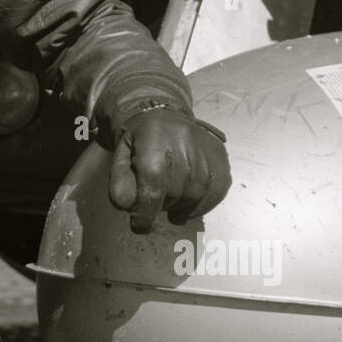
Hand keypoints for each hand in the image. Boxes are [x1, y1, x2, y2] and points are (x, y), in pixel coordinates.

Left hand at [108, 107, 230, 233]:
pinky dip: (199, 205)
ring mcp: (206, 152)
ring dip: (180, 205)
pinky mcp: (221, 159)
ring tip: (170, 193)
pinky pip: (214, 195)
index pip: (153, 188)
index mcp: (154, 144)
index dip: (145, 214)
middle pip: (174, 195)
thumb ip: (119, 183)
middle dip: (160, 205)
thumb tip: (127, 206)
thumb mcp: (120, 158)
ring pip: (195, 198)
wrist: (163, 116)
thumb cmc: (139, 141)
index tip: (141, 226)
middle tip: (154, 195)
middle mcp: (184, 145)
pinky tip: (187, 199)